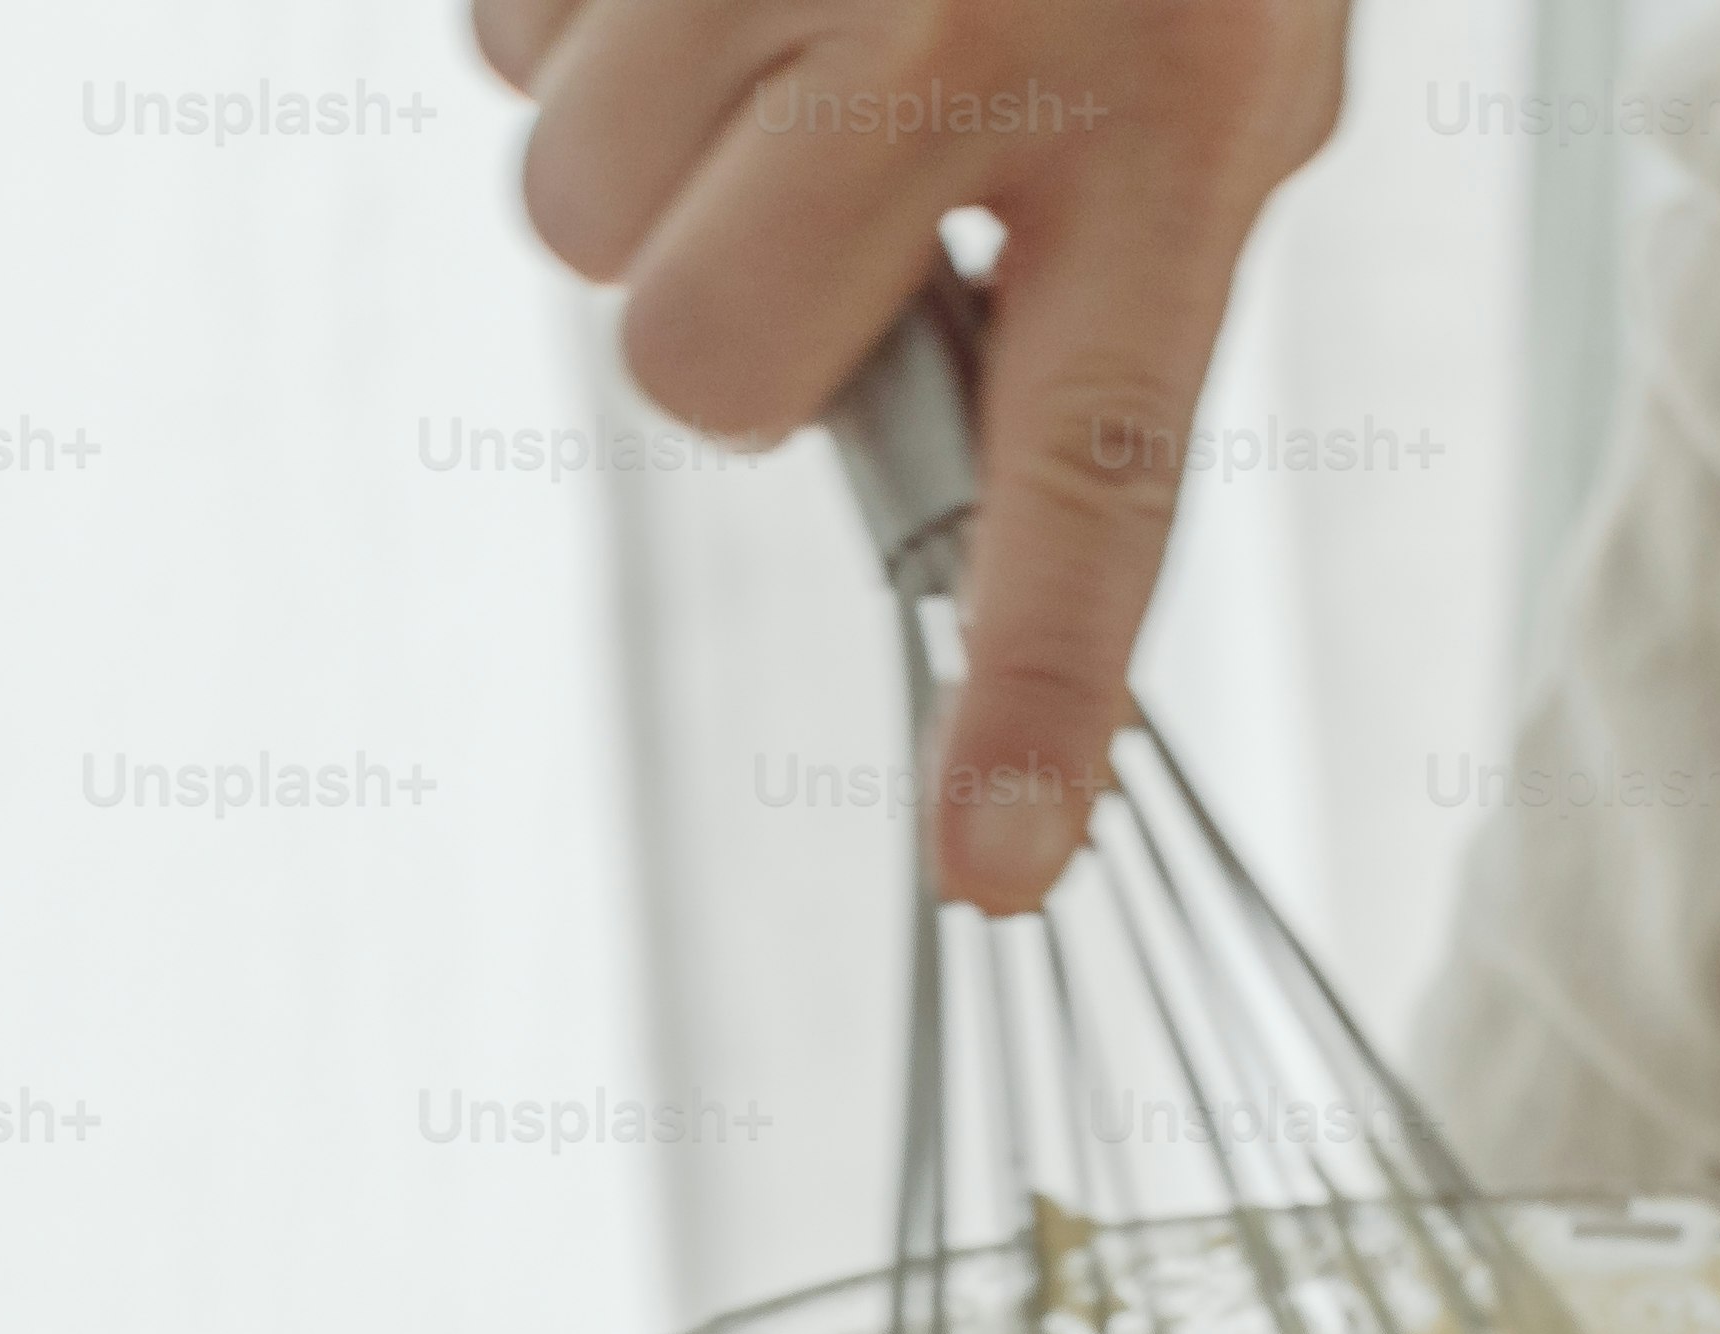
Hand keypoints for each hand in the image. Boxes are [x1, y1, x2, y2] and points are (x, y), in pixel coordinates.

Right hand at [473, 0, 1345, 908]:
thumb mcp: (1217, 72)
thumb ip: (1086, 282)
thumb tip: (917, 462)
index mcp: (1167, 127)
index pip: (1091, 480)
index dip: (1035, 690)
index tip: (990, 863)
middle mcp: (976, 42)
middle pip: (701, 361)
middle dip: (727, 308)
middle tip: (819, 188)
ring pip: (572, 201)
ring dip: (642, 140)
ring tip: (768, 13)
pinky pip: (502, 33)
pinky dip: (572, 9)